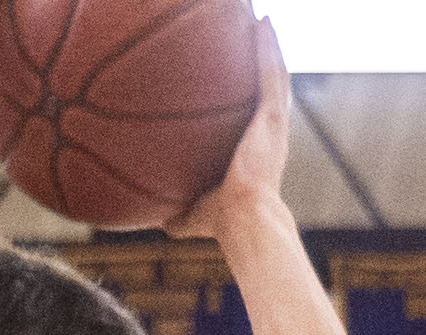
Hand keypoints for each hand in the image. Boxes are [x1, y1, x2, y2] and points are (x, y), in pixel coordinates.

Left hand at [170, 22, 289, 239]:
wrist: (243, 219)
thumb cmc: (221, 222)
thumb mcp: (190, 212)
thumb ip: (174, 211)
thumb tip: (151, 219)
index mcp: (255, 150)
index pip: (254, 117)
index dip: (251, 97)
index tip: (239, 82)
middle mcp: (269, 133)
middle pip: (269, 88)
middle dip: (264, 62)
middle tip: (254, 37)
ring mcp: (274, 123)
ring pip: (275, 74)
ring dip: (269, 46)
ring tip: (261, 20)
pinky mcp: (273, 117)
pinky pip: (271, 73)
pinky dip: (268, 47)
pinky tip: (262, 23)